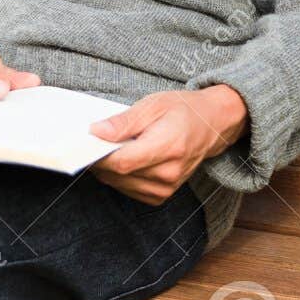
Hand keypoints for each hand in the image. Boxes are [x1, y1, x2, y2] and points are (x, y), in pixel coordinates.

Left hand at [86, 84, 248, 205]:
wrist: (211, 124)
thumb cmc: (183, 110)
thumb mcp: (153, 104)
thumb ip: (124, 122)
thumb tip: (96, 132)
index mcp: (169, 147)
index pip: (123, 162)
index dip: (100, 156)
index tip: (87, 142)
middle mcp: (169, 172)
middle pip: (120, 175)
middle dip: (101, 160)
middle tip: (95, 142)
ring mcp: (167, 187)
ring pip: (121, 185)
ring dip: (109, 169)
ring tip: (112, 148)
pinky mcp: (163, 195)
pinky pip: (130, 190)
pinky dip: (120, 177)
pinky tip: (124, 160)